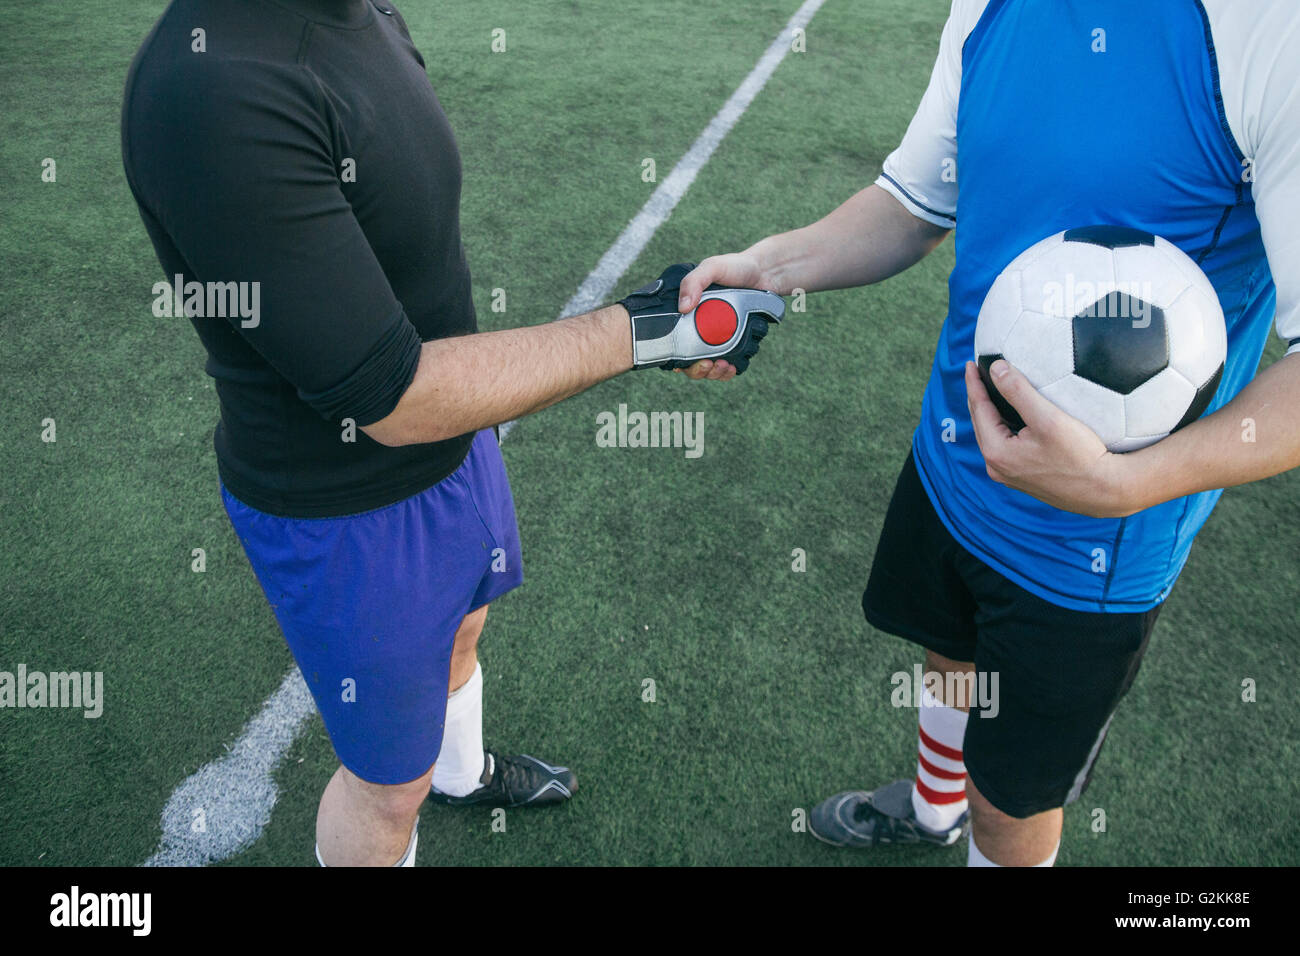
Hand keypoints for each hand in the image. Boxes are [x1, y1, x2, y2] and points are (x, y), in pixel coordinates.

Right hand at [619, 262, 782, 375]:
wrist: (766, 271)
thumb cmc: (735, 267)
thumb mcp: (711, 267)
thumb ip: (693, 282)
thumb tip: (683, 308)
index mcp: (689, 316)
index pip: (674, 343)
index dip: (675, 358)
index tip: (681, 364)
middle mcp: (702, 330)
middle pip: (692, 361)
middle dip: (698, 370)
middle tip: (707, 364)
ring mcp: (721, 339)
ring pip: (712, 366)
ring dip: (715, 373)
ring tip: (723, 366)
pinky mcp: (738, 343)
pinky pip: (732, 364)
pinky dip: (730, 371)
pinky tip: (733, 367)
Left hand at [965, 358, 1134, 517]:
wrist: (1106, 490)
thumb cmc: (1080, 455)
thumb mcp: (1048, 418)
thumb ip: (1018, 391)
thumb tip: (995, 369)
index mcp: (997, 451)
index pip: (979, 409)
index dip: (975, 383)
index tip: (970, 363)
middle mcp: (997, 467)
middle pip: (982, 423)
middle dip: (979, 397)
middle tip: (977, 373)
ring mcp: (1009, 475)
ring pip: (992, 435)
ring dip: (990, 412)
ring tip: (990, 390)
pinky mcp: (1023, 477)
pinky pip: (1005, 446)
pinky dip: (1003, 426)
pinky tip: (1010, 416)